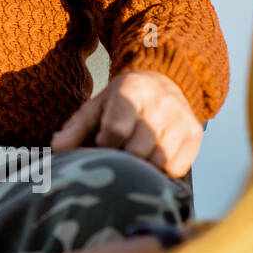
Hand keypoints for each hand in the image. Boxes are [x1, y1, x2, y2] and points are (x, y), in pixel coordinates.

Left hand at [52, 69, 201, 176]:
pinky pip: (176, 167)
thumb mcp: (96, 106)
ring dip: (141, 167)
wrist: (161, 82)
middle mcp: (161, 102)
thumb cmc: (120, 101)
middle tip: (115, 156)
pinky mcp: (195, 133)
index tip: (101, 146)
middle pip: (138, 150)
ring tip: (132, 156)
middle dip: (121, 159)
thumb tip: (57, 148)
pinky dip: (161, 170)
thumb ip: (75, 127)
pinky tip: (151, 158)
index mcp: (132, 90)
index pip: (115, 130)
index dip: (104, 145)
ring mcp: (181, 118)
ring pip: (158, 161)